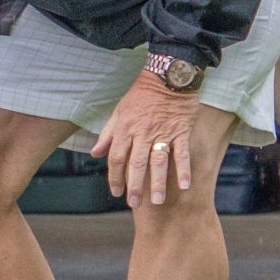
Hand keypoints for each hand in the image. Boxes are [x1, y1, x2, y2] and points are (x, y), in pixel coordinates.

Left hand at [92, 72, 199, 206]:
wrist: (168, 75)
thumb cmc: (142, 94)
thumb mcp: (119, 111)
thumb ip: (108, 134)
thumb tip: (95, 154)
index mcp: (126, 128)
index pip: (117, 157)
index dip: (115, 177)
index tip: (116, 192)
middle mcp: (142, 132)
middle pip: (136, 163)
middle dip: (134, 185)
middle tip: (134, 203)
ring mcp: (163, 132)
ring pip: (158, 161)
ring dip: (157, 182)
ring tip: (157, 201)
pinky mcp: (180, 130)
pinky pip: (181, 153)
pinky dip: (183, 169)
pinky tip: (184, 186)